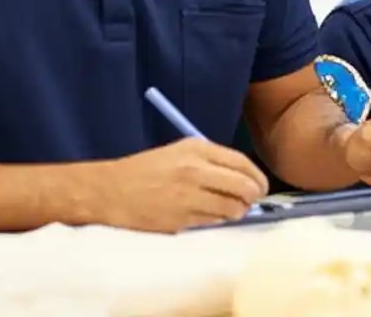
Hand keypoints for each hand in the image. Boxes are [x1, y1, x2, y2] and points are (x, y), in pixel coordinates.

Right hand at [89, 138, 268, 232]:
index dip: (257, 177)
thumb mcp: (179, 152)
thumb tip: (244, 178)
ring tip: (231, 210)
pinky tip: (210, 216)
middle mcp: (195, 170)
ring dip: (237, 211)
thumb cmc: (146, 171)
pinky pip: (213, 222)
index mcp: (196, 149)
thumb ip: (211, 161)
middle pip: (243, 186)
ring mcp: (188, 195)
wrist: (109, 191)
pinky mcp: (180, 218)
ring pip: (232, 208)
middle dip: (253, 196)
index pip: (242, 163)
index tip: (261, 186)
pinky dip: (218, 220)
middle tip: (251, 201)